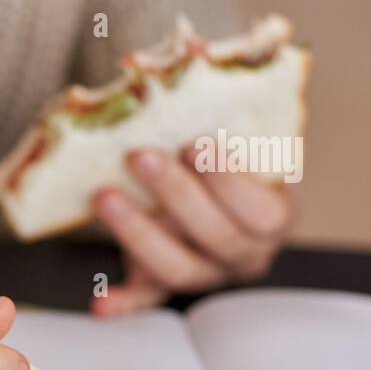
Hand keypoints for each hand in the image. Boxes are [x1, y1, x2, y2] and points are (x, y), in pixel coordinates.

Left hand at [91, 145, 291, 315]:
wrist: (200, 195)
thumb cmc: (217, 165)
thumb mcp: (229, 146)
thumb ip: (215, 127)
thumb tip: (191, 65)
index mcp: (271, 220)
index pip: (262, 212)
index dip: (228, 181)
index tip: (194, 145)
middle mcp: (242, 255)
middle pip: (216, 237)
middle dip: (175, 194)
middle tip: (139, 156)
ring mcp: (203, 275)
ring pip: (176, 268)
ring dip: (138, 232)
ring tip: (104, 196)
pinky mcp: (162, 289)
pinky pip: (143, 300)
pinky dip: (121, 303)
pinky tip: (99, 302)